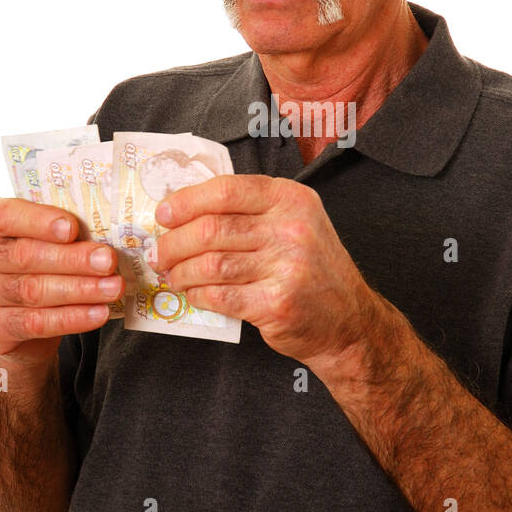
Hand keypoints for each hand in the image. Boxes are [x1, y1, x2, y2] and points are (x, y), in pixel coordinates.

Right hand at [0, 197, 124, 365]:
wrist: (13, 313)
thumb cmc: (31, 259)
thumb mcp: (35, 236)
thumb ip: (57, 228)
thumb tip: (104, 231)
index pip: (4, 216)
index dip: (39, 221)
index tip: (72, 228)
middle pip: (24, 256)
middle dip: (72, 259)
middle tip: (108, 260)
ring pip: (33, 291)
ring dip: (79, 289)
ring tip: (113, 287)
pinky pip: (35, 323)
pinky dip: (72, 318)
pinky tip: (99, 313)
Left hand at [154, 174, 381, 371]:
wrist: (349, 321)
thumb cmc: (312, 270)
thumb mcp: (296, 223)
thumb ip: (251, 210)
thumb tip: (186, 208)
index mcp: (292, 199)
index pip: (227, 190)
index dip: (186, 201)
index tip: (164, 214)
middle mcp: (292, 228)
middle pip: (211, 228)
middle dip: (175, 242)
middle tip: (162, 253)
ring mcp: (287, 267)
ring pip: (210, 263)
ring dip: (181, 271)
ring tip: (175, 276)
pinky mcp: (276, 303)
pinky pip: (219, 295)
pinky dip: (198, 295)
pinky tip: (195, 294)